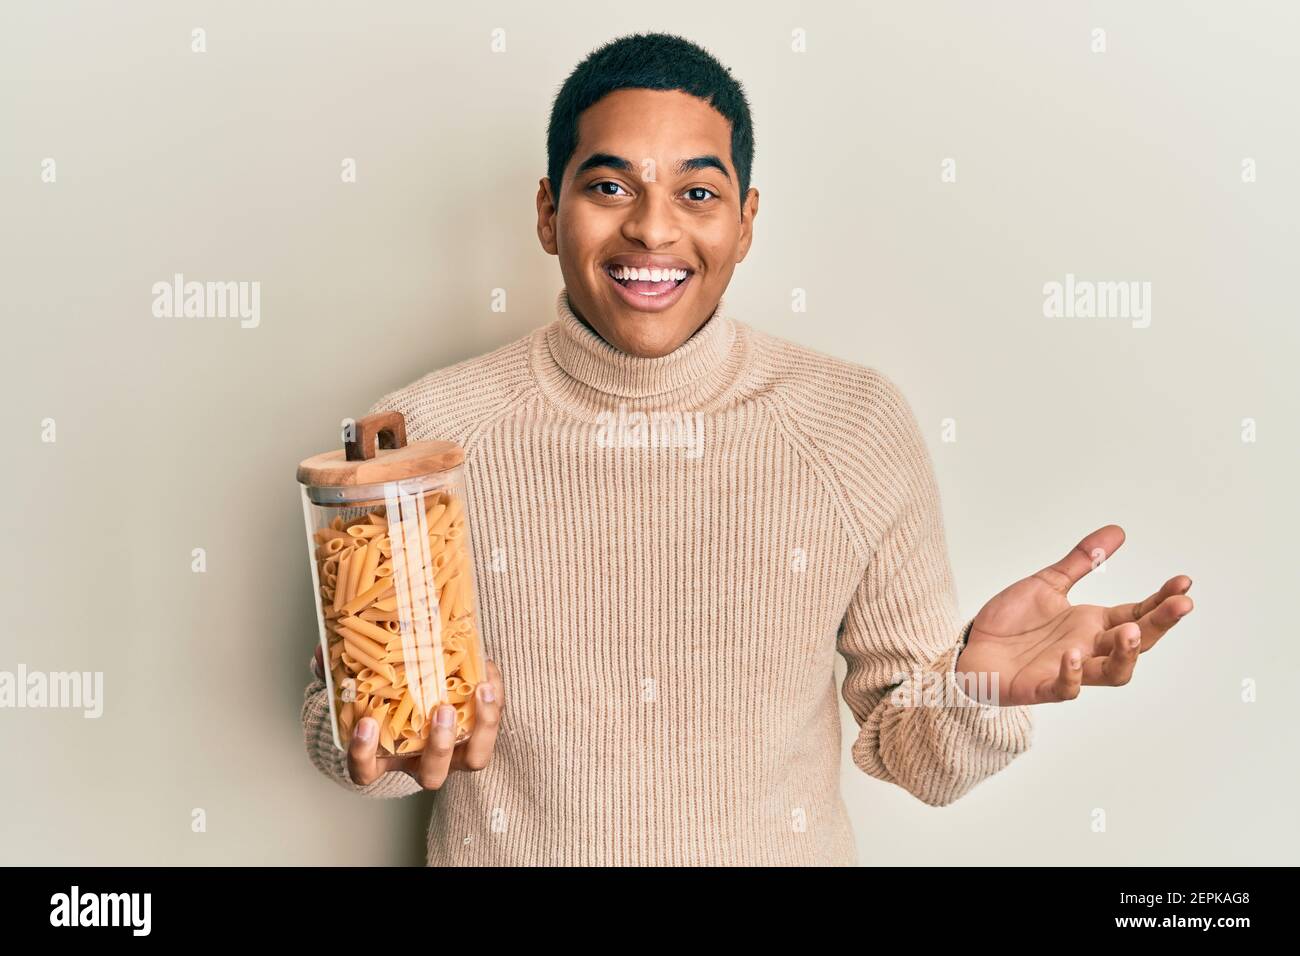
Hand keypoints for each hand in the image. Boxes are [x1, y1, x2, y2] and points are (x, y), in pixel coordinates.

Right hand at [312, 644, 504, 788]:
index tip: (365, 725)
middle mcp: (422, 762)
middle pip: (433, 775)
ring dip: (482, 726)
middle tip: (442, 710)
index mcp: (385, 757)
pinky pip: (492, 723)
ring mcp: (454, 752)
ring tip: (480, 689)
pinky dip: (495, 698)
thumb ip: (336, 674)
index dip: (363, 754)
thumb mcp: (355, 687)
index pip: (366, 771)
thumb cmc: (381, 702)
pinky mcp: (478, 732)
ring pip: (476, 758)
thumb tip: (322, 651)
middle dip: (440, 745)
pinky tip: (488, 669)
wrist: (412, 703)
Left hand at [955, 524, 1193, 705]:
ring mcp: (1066, 670)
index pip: (1138, 613)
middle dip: (1160, 625)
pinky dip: (1071, 675)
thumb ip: (1080, 560)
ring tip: (1128, 630)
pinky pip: (1064, 689)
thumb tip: (1118, 531)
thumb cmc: (1012, 623)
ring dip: (1124, 655)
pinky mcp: (1039, 687)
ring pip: (1111, 673)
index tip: (1184, 583)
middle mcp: (1087, 648)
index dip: (1163, 601)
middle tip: (1180, 605)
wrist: (971, 648)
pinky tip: (1072, 654)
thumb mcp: (1047, 583)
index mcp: (1092, 624)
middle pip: (1136, 643)